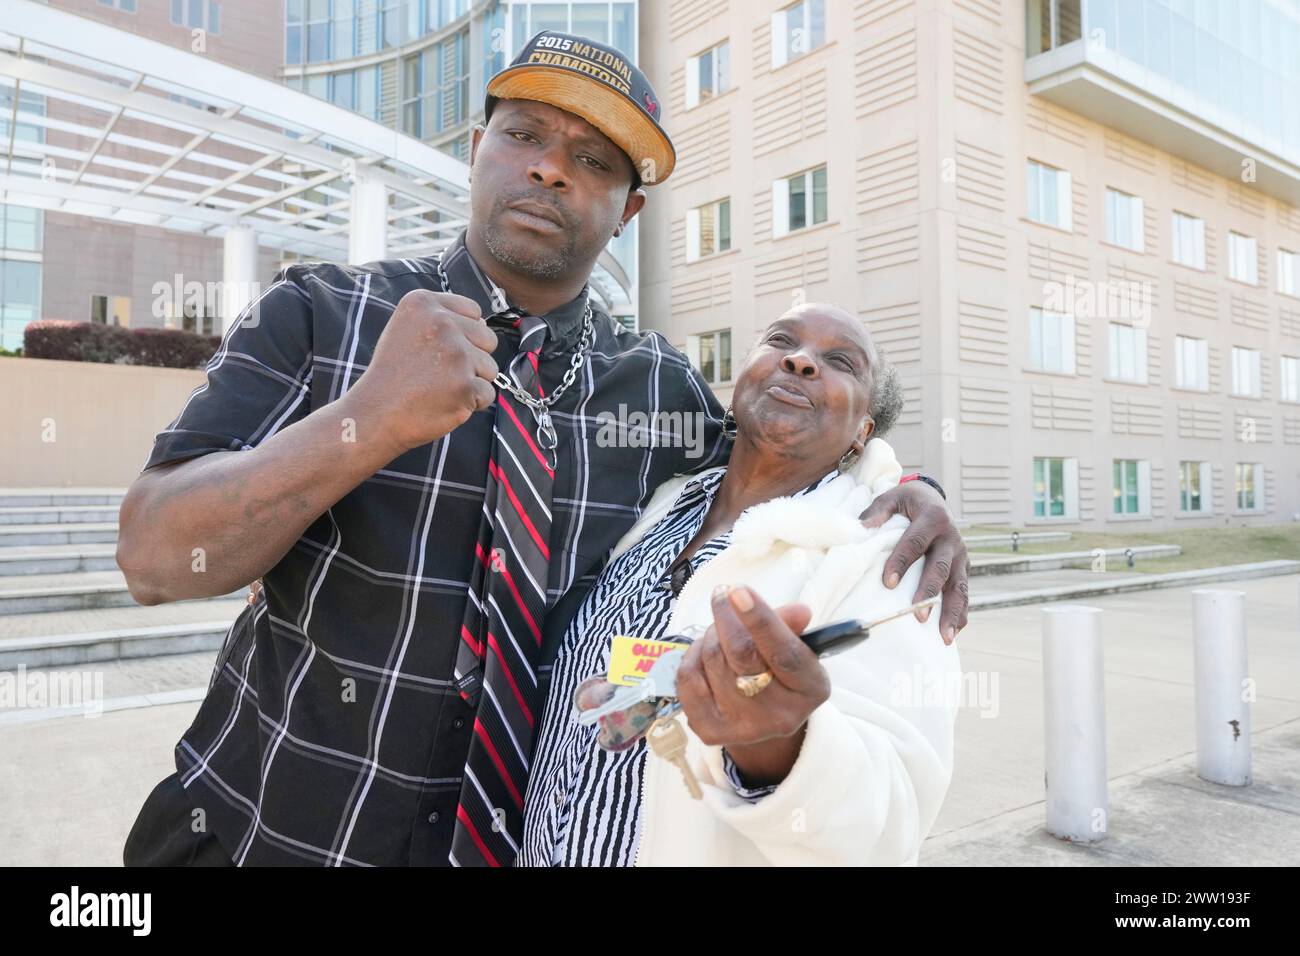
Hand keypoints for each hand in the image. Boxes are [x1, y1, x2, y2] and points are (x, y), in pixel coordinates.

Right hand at [351, 289, 498, 452]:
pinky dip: (471, 403)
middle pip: (488, 339)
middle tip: (440, 372)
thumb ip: (441, 319)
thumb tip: (483, 325)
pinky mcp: (465, 384)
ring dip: (472, 381)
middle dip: (472, 358)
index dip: (464, 334)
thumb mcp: (406, 329)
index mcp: (423, 303)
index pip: (473, 311)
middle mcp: (441, 322)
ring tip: (440, 387)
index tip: (439, 349)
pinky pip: (487, 393)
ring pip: (490, 368)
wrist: (375, 413)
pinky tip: (444, 402)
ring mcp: (455, 353)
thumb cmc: (393, 375)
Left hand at [675, 585, 828, 786]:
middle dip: (726, 617)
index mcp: (810, 688)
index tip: (738, 590)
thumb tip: (799, 611)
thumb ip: (789, 624)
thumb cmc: (778, 670)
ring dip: (711, 634)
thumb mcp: (794, 645)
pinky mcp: (712, 731)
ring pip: (712, 660)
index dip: (760, 620)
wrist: (764, 720)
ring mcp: (744, 727)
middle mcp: (781, 715)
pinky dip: (692, 655)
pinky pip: (688, 678)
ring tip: (720, 630)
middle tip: (724, 595)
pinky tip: (704, 653)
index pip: (784, 653)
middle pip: (742, 654)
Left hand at [859, 480, 969, 644]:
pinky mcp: (964, 568)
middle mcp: (951, 538)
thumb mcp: (892, 497)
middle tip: (918, 615)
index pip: (915, 543)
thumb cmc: (908, 503)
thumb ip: (877, 510)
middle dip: (929, 593)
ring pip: (959, 586)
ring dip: (952, 612)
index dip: (902, 562)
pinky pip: (964, 593)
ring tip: (944, 637)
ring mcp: (961, 555)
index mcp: (933, 518)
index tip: (888, 583)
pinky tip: (953, 633)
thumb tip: (861, 528)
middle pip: (941, 568)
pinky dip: (961, 613)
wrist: (935, 499)